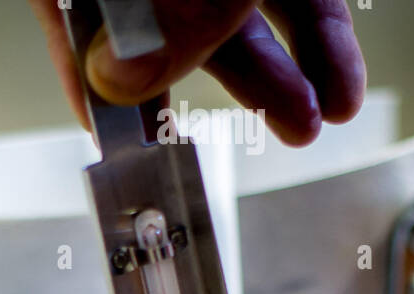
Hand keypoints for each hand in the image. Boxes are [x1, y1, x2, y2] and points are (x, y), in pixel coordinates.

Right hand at [29, 0, 365, 145]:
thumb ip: (161, 19)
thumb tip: (114, 82)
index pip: (77, 34)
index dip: (105, 104)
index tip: (129, 159)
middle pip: (170, 34)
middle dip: (231, 96)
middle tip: (250, 142)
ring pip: (238, 11)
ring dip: (288, 71)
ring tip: (321, 115)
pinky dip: (315, 30)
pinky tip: (336, 70)